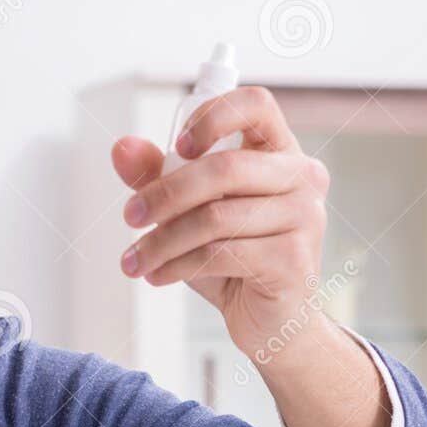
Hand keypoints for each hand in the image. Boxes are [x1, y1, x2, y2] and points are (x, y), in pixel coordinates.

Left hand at [112, 85, 331, 363]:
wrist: (270, 321)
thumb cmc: (234, 259)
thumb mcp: (190, 212)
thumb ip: (159, 176)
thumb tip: (121, 147)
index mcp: (280, 152)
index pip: (255, 105)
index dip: (211, 118)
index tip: (175, 147)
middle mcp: (302, 177)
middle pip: (225, 168)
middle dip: (165, 194)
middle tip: (130, 216)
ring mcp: (304, 217)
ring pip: (215, 217)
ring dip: (162, 241)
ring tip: (134, 260)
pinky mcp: (293, 259)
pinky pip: (220, 254)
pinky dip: (178, 266)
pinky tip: (158, 276)